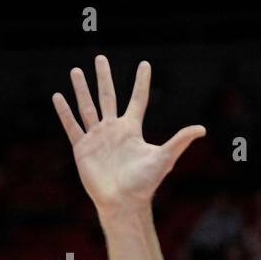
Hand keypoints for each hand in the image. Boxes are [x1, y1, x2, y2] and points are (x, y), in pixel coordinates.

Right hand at [53, 55, 205, 217]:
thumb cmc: (145, 183)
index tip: (144, 64)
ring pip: (87, 107)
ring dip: (81, 89)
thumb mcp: (164, 157)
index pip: (138, 99)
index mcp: (132, 129)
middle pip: (108, 96)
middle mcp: (113, 129)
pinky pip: (72, 125)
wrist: (123, 201)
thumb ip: (180, 141)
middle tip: (100, 58)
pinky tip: (58, 96)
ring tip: (76, 71)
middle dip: (104, 78)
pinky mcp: (82, 147)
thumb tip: (202, 129)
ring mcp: (97, 137)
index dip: (141, 82)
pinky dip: (64, 112)